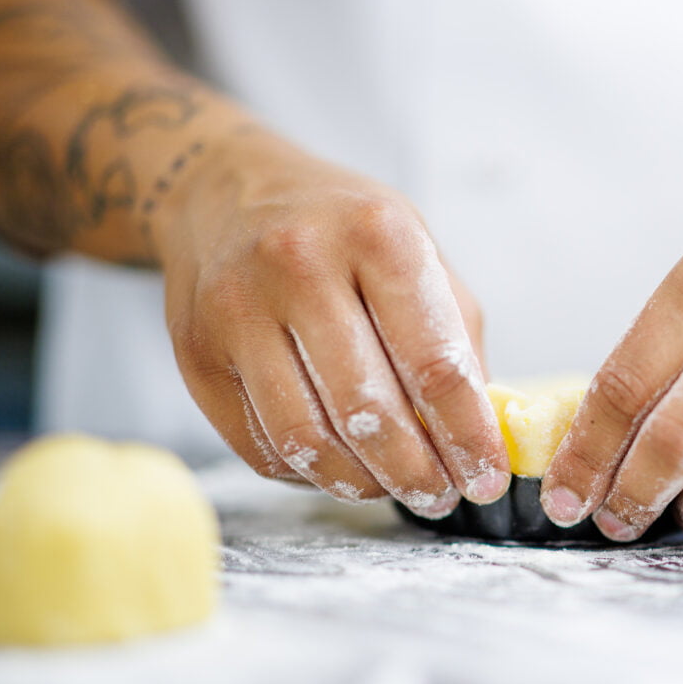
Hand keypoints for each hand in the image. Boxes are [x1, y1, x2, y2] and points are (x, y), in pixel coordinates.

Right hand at [155, 133, 509, 513]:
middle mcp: (301, 265)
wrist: (226, 189)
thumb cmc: (341, 227)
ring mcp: (238, 308)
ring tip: (392, 487)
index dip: (467, 435)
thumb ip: (455, 335)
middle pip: (368, 410)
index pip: (434, 362)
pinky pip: (261, 444)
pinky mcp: (196, 352)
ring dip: (361, 483)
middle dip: (416, 471)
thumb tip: (479, 430)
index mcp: (377, 235)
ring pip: (307, 439)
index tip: (486, 477)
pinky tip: (338, 466)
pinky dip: (309, 472)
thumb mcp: (418, 249)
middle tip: (440, 494)